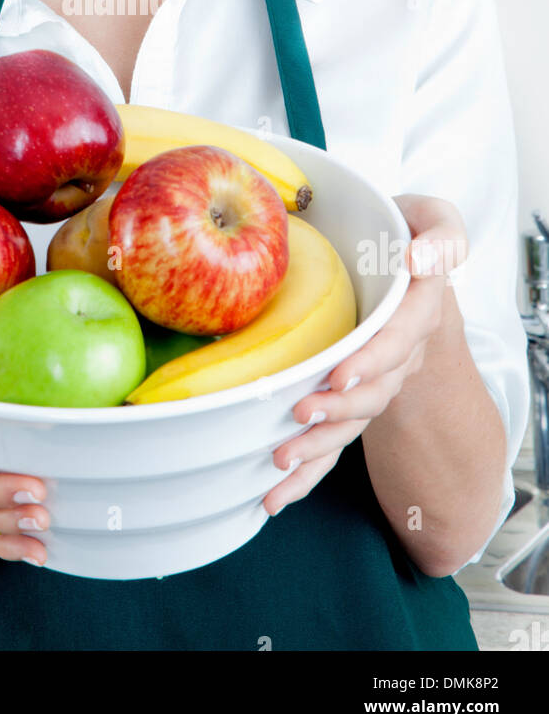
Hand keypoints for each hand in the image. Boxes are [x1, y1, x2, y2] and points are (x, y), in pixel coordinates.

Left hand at [261, 194, 466, 517]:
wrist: (405, 266)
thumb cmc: (409, 233)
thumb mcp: (433, 217)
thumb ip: (440, 234)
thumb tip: (421, 259)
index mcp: (417, 310)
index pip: (400, 339)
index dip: (373, 361)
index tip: (340, 375)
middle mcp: (401, 353)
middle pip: (375, 392)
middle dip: (339, 411)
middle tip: (300, 416)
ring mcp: (377, 379)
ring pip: (353, 422)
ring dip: (318, 447)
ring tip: (279, 461)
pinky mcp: (351, 395)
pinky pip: (334, 439)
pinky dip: (306, 472)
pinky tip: (274, 496)